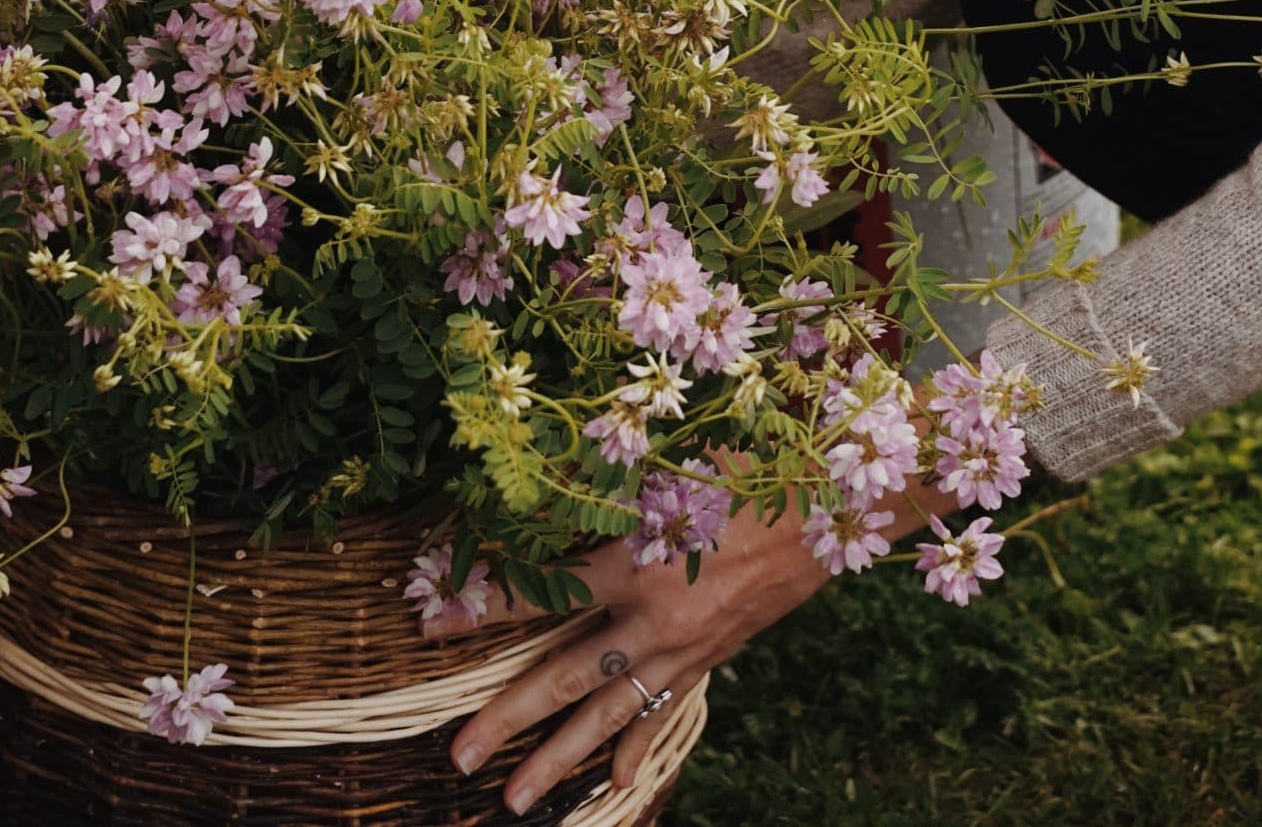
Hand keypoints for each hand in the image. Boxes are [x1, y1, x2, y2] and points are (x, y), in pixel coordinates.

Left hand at [439, 499, 833, 815]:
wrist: (827, 509)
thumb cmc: (748, 470)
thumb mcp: (675, 468)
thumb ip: (613, 488)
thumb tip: (551, 486)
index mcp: (637, 561)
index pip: (544, 590)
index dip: (486, 605)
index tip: (434, 623)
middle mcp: (653, 618)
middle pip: (567, 676)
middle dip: (509, 717)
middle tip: (459, 756)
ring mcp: (683, 649)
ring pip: (610, 715)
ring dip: (560, 759)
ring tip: (515, 800)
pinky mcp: (710, 659)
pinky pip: (666, 713)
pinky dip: (639, 750)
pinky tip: (613, 786)